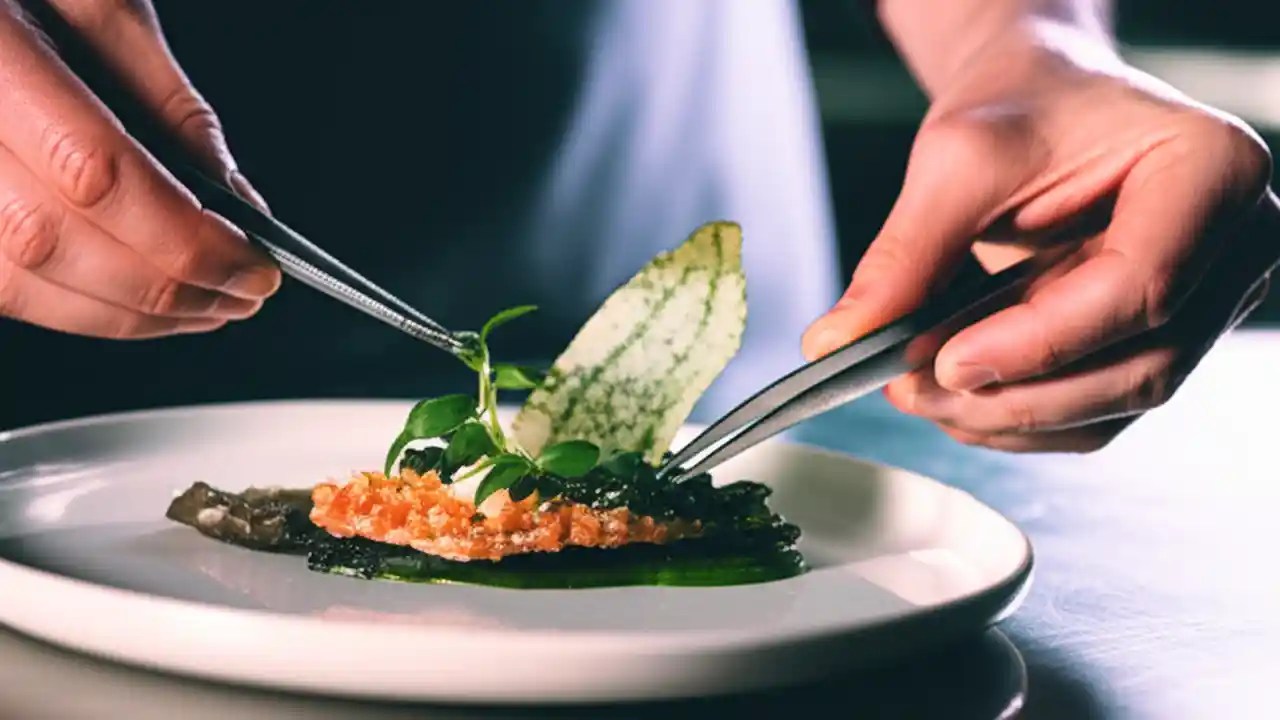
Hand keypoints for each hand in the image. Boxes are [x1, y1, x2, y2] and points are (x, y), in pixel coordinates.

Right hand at [0, 1, 278, 338]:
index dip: (184, 237)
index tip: (254, 262)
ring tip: (203, 306)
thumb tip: (232, 199)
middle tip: (243, 291)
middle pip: (52, 241)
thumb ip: (163, 98)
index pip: (92, 172)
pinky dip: (74, 303)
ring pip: (16, 280)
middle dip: (166, 286)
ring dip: (125, 312)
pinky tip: (134, 300)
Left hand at [802, 22, 1278, 451]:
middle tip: (912, 389)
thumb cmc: (1019, 106)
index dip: (1039, 341)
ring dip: (1013, 417)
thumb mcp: (956, 160)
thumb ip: (907, 255)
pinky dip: (1026, 419)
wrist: (1042, 102)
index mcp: (1208, 171)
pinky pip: (1102, 407)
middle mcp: (1232, 245)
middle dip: (1016, 393)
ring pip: (1120, 398)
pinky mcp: (1162, 338)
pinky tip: (958, 401)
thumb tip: (837, 344)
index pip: (1138, 283)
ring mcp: (1207, 300)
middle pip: (1139, 362)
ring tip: (921, 394)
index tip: (943, 362)